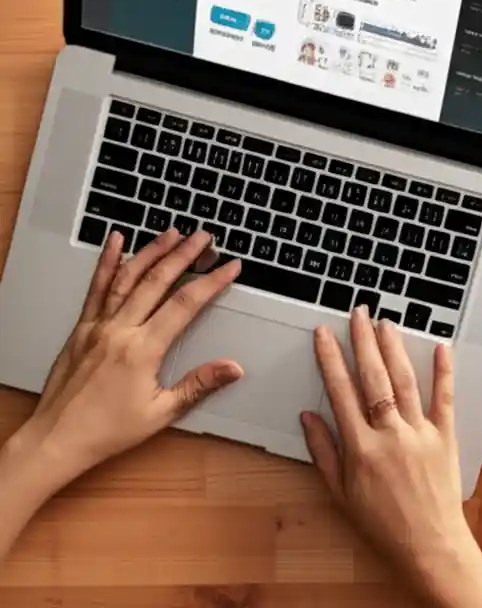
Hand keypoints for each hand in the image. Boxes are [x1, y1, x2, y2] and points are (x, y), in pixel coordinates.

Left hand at [4, 229, 243, 486]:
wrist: (57, 437)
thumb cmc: (107, 430)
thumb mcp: (162, 412)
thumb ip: (199, 384)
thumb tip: (233, 367)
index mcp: (143, 350)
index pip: (185, 305)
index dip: (211, 282)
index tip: (229, 267)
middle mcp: (119, 330)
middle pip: (158, 282)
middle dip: (184, 255)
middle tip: (204, 237)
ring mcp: (97, 326)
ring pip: (128, 278)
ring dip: (151, 252)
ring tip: (171, 233)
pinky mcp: (82, 329)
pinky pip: (96, 289)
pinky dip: (107, 263)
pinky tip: (115, 243)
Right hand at [302, 308, 481, 607]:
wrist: (428, 543)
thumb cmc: (382, 522)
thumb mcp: (341, 492)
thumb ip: (323, 451)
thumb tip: (309, 417)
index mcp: (360, 447)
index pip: (340, 392)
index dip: (330, 359)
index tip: (323, 334)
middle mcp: (390, 434)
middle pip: (373, 377)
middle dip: (362, 341)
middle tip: (357, 313)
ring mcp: (420, 432)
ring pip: (406, 381)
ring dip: (395, 349)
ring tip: (386, 323)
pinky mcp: (446, 436)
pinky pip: (445, 398)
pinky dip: (444, 371)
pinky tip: (441, 346)